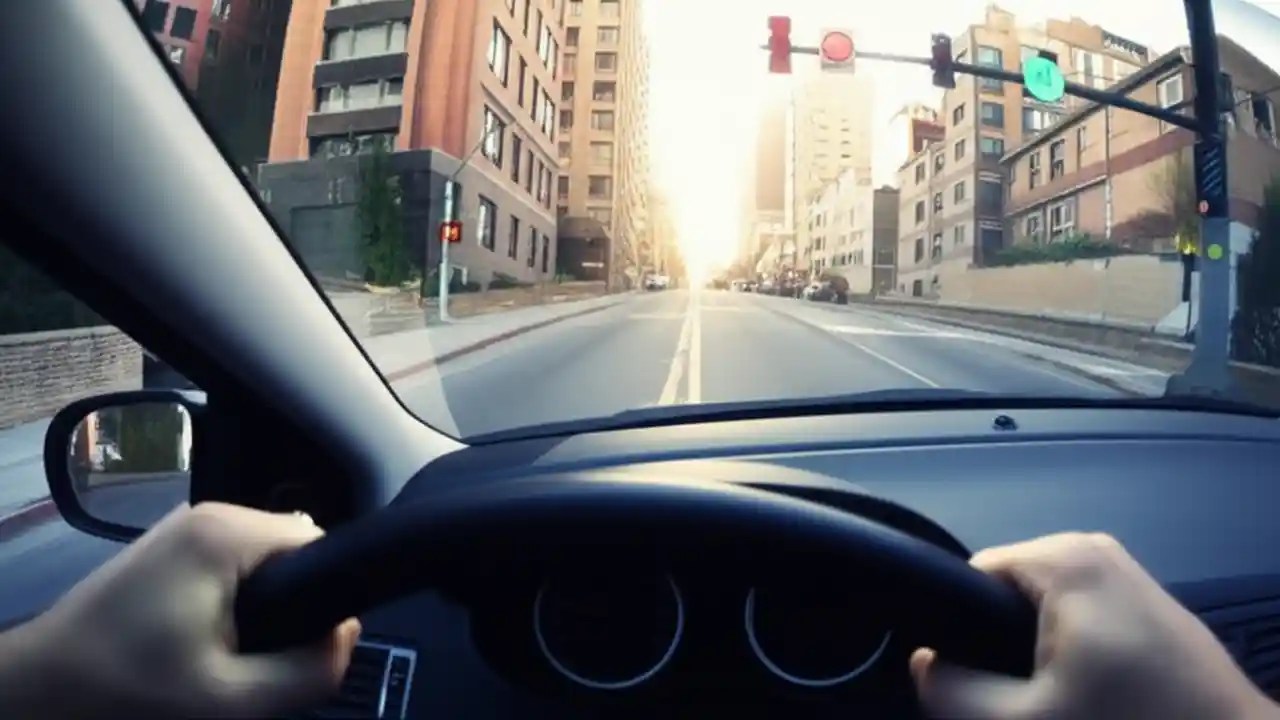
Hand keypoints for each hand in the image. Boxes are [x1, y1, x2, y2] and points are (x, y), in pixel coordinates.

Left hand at [8, 503, 359, 718]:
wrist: (38, 690)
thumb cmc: (127, 689)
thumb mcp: (231, 700)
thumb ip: (308, 671)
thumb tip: (347, 637)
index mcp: (227, 534)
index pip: (321, 544)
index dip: (325, 599)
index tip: (300, 647)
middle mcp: (209, 513)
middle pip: (294, 550)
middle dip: (292, 605)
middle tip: (258, 661)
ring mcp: (185, 526)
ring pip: (265, 558)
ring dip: (263, 604)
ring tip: (230, 654)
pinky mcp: (169, 545)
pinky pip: (234, 563)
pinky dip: (237, 599)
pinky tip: (208, 640)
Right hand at [911, 532, 1276, 719]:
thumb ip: (951, 691)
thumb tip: (923, 666)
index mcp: (1065, 559)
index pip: (969, 577)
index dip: (960, 632)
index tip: (980, 681)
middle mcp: (1097, 551)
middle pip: (1005, 594)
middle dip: (1001, 647)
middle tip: (1026, 702)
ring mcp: (1129, 575)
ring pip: (1041, 611)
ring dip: (1038, 657)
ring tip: (1063, 702)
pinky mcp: (1149, 605)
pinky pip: (1080, 619)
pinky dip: (1073, 656)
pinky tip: (1092, 699)